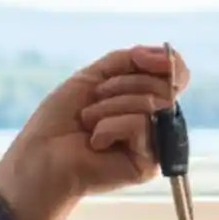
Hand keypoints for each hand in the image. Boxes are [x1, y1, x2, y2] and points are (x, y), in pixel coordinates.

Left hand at [0, 45, 191, 219]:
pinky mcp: (149, 164)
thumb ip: (130, 61)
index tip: (139, 58)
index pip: (176, 73)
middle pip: (162, 86)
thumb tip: (167, 56)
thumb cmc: (62, 120)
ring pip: (151, 104)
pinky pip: (140, 124)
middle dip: (120, 86)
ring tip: (89, 124)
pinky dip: (110, 126)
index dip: (166, 61)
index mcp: (146, 100)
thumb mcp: (95, 76)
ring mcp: (154, 144)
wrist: (42, 154)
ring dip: (109, 107)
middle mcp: (156, 122)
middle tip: (94, 102)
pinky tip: (96, 142)